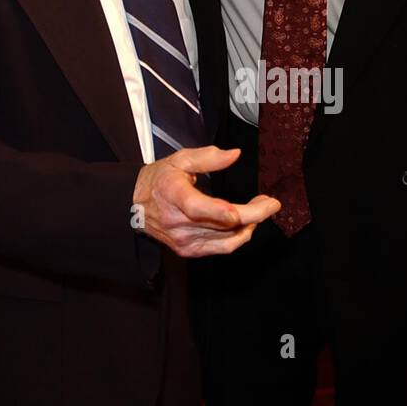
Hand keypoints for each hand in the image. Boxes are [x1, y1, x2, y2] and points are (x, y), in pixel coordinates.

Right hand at [132, 145, 279, 256]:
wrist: (135, 204)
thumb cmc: (160, 180)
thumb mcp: (181, 159)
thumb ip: (208, 157)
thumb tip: (234, 155)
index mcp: (173, 194)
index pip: (196, 207)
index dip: (217, 212)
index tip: (237, 212)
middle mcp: (177, 221)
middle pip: (220, 225)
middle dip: (252, 214)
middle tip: (271, 203)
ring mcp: (183, 239)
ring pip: (226, 239)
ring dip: (250, 225)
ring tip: (262, 209)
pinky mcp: (188, 250)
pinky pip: (221, 248)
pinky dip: (239, 237)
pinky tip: (247, 224)